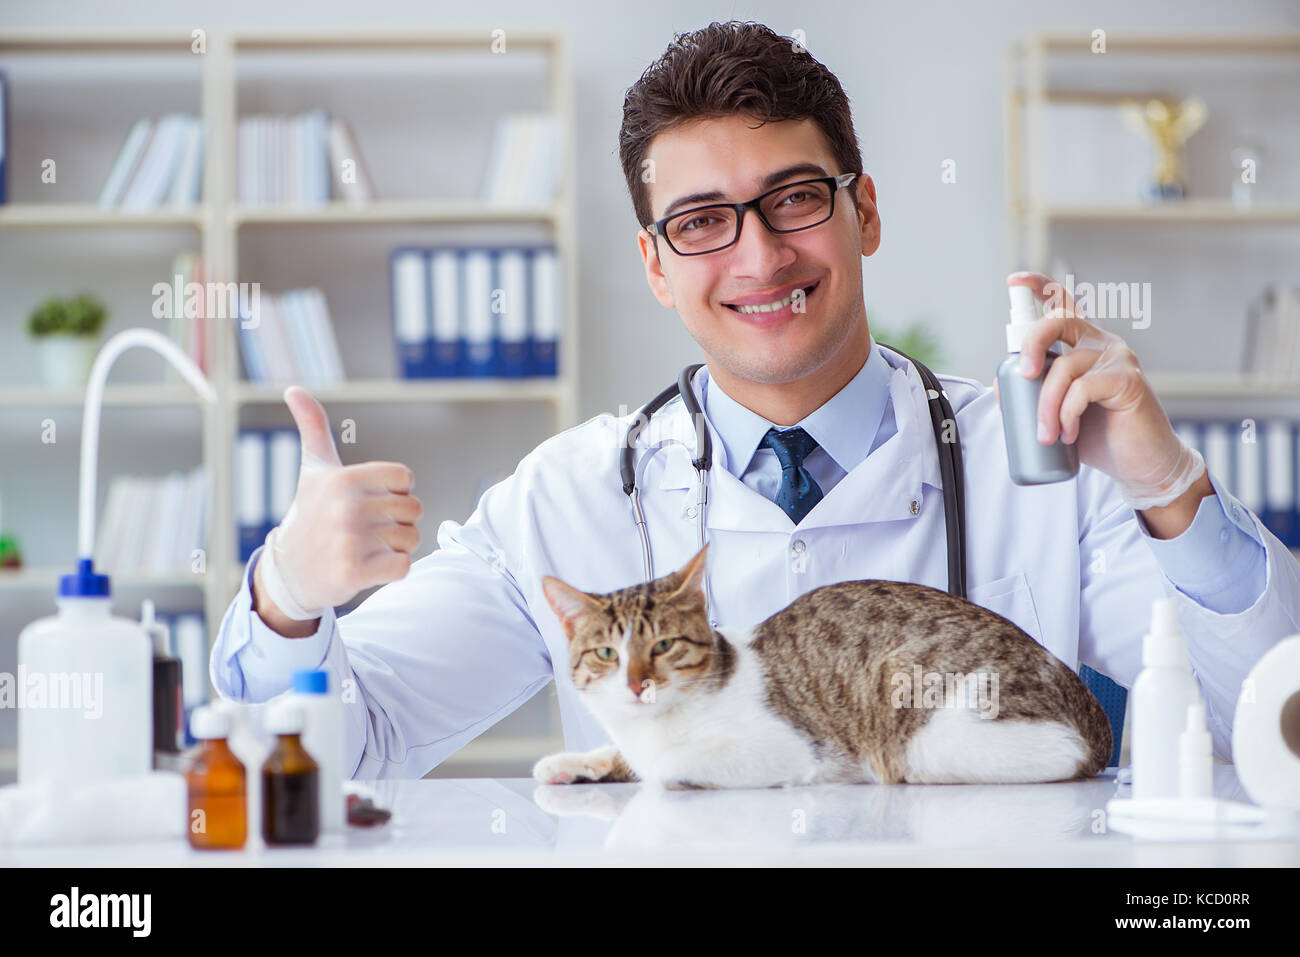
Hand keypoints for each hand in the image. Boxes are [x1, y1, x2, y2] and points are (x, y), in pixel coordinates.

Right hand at [254, 386, 422, 628]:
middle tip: (367, 529)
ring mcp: (351, 541)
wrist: (289, 571)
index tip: (369, 501)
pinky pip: (404, 566)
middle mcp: (347, 507)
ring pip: (412, 538)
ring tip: (366, 548)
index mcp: (344, 479)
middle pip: (414, 509)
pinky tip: (369, 566)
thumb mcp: (314, 469)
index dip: (395, 491)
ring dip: (397, 547)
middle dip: (398, 521)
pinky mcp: (355, 573)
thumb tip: (293, 388)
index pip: (405, 478)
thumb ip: (313, 427)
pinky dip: (394, 569)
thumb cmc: (310, 514)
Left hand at [1002, 271, 1204, 510]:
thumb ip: (1032, 395)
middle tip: (1023, 376)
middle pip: (1058, 321)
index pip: (1063, 304)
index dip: (1039, 287)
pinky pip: (1082, 388)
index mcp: (1082, 345)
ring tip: (1046, 435)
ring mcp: (1117, 358)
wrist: (1138, 464)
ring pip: (1064, 368)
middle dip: (1032, 344)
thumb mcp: (1055, 413)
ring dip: (1046, 405)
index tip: (1014, 280)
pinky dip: (1066, 414)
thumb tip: (999, 383)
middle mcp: (1100, 343)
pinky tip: (1066, 434)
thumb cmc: (1098, 437)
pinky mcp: (1127, 379)